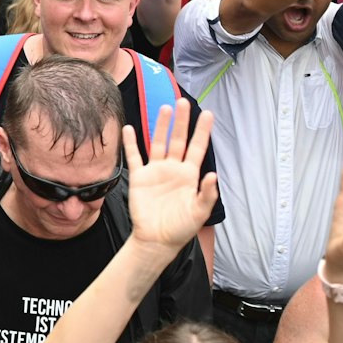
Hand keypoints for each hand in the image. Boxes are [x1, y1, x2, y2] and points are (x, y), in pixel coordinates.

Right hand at [125, 99, 219, 254]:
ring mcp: (156, 171)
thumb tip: (213, 175)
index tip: (208, 114)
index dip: (203, 132)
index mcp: (189, 175)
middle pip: (178, 140)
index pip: (197, 148)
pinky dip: (131, 143)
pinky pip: (134, 157)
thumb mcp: (199, 213)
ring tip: (164, 109)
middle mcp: (173, 169)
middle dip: (182, 122)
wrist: (156, 240)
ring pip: (158, 143)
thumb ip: (207, 194)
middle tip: (183, 102)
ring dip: (161, 127)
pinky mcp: (139, 177)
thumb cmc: (180, 229)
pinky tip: (129, 129)